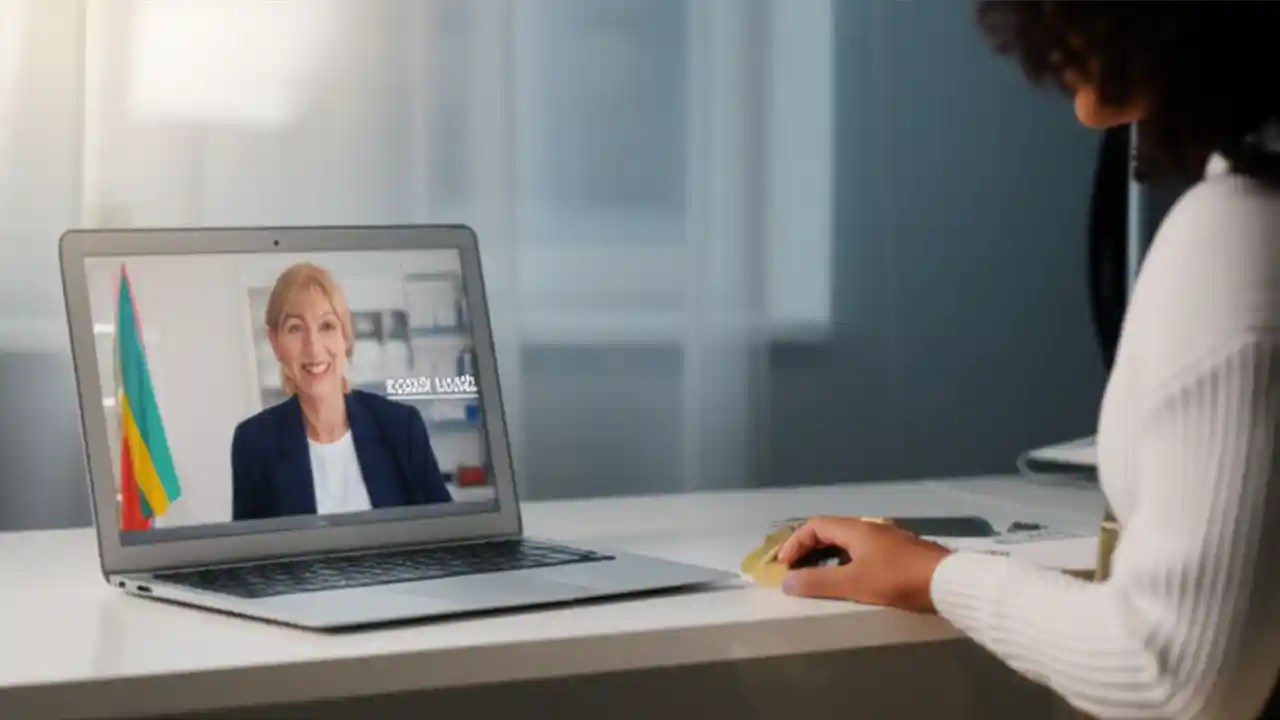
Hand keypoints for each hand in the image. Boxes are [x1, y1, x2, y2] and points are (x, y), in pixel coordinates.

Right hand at [776, 516, 952, 613]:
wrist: (948, 582)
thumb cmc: (897, 579)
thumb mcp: (854, 583)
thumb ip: (818, 582)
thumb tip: (786, 581)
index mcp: (856, 529)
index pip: (815, 525)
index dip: (795, 542)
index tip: (784, 564)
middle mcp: (870, 527)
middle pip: (831, 530)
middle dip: (809, 547)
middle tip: (796, 569)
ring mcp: (888, 538)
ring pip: (849, 541)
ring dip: (828, 555)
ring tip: (819, 575)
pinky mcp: (901, 552)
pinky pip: (864, 550)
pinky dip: (847, 560)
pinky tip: (851, 578)